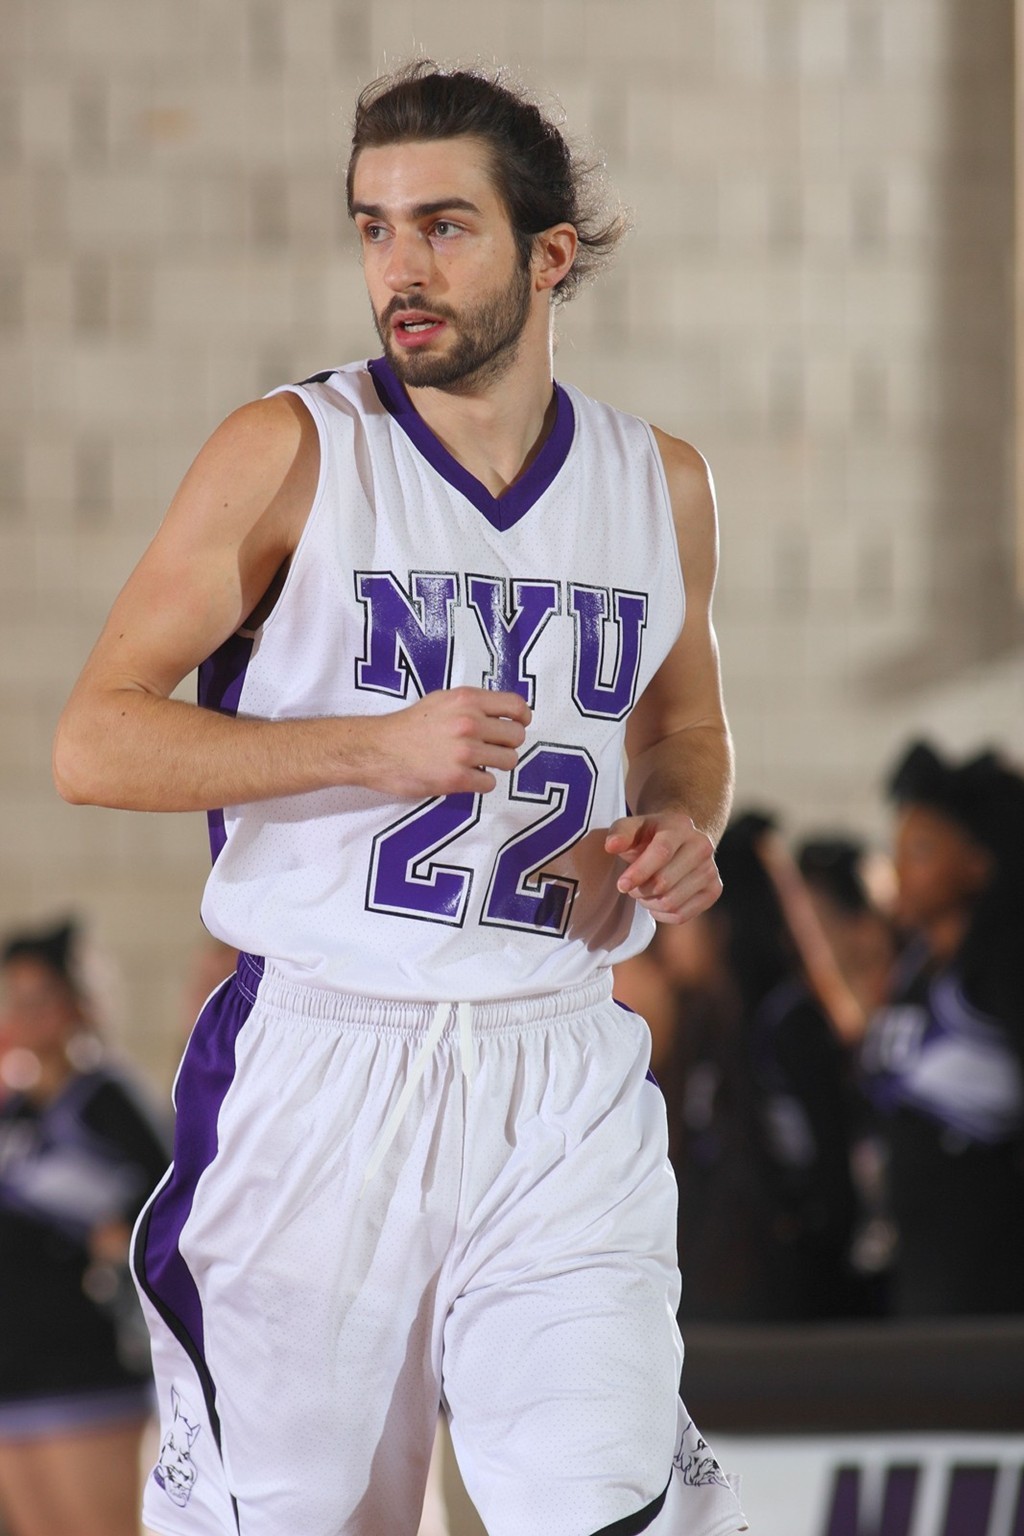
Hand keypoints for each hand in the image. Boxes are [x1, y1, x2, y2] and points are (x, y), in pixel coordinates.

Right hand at [370, 686, 530, 797]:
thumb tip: (501, 712)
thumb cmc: (407, 726)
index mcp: (466, 700)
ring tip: (478, 763)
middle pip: (516, 736)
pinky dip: (480, 782)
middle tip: (493, 749)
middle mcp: (469, 723)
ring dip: (496, 765)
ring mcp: (464, 752)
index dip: (523, 718)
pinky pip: (489, 783)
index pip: (515, 706)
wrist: (377, 749)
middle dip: (508, 745)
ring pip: (508, 761)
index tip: (519, 725)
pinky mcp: (457, 778)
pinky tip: (465, 777)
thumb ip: (471, 704)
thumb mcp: (441, 700)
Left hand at [605, 809, 721, 922]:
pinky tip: (656, 901)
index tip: (622, 885)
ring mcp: (710, 869)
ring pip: (671, 902)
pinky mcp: (715, 890)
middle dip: (640, 889)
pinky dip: (662, 914)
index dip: (640, 872)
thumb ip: (620, 834)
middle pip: (665, 882)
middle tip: (631, 886)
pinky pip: (681, 915)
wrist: (680, 842)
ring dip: (649, 903)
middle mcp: (701, 846)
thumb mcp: (632, 828)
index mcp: (680, 826)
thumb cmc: (649, 837)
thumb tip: (611, 845)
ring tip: (644, 892)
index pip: (662, 852)